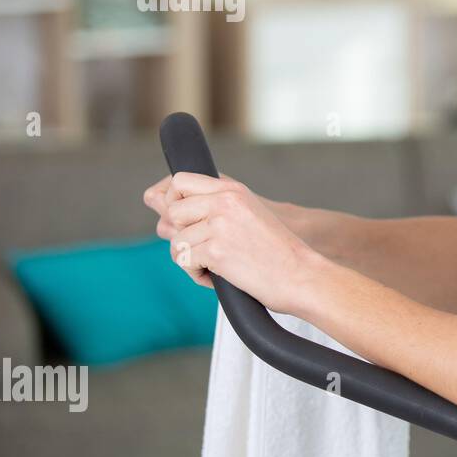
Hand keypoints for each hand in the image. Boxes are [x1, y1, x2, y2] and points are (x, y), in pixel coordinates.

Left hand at [158, 171, 321, 314]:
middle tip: (203, 248)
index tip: (183, 220)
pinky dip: (198, 275)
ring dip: (190, 258)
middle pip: (171, 211)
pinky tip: (220, 276)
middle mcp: (225, 201)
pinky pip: (185, 262)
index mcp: (232, 190)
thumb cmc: (276, 252)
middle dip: (181, 234)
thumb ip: (209, 208)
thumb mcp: (247, 216)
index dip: (172, 200)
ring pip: (176, 241)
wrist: (301, 275)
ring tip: (217, 265)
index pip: (179, 180)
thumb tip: (155, 203)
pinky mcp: (216, 250)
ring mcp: (220, 225)